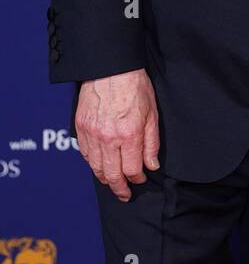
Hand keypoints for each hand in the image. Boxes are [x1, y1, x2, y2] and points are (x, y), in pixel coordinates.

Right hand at [75, 69, 159, 200]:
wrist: (111, 69)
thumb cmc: (135, 87)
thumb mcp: (152, 113)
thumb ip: (152, 143)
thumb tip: (151, 165)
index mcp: (129, 135)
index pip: (132, 169)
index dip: (137, 178)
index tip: (140, 179)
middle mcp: (109, 138)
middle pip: (112, 175)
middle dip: (120, 188)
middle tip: (124, 194)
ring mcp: (92, 134)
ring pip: (96, 168)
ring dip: (105, 178)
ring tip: (112, 183)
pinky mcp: (81, 128)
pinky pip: (85, 154)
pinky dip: (92, 163)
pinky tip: (99, 165)